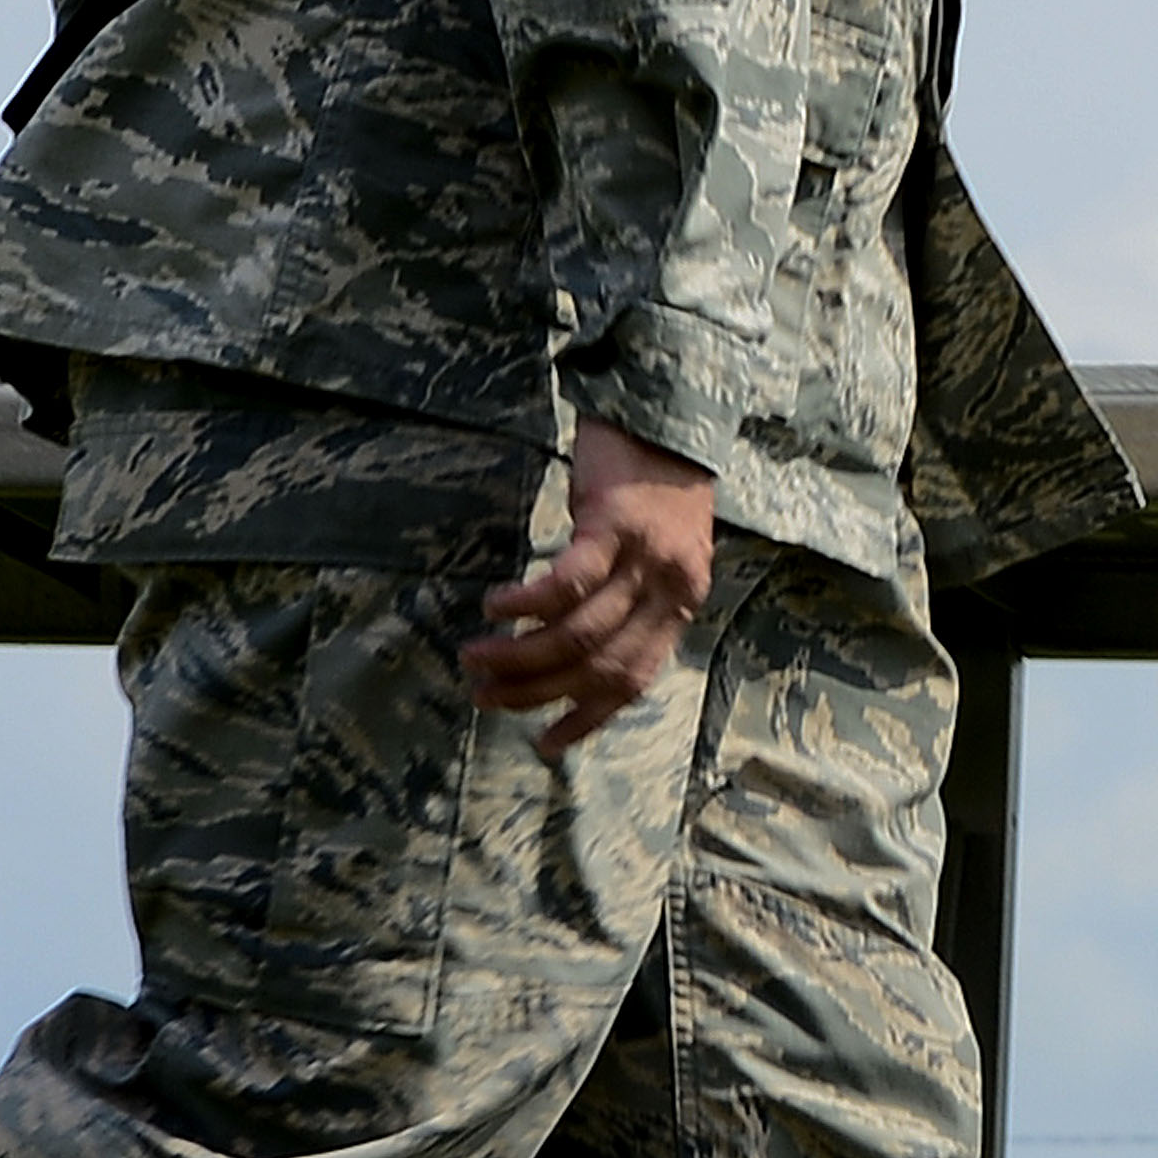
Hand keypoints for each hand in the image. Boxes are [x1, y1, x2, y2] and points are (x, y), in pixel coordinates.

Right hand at [467, 425, 721, 751]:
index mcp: (680, 603)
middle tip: (484, 696)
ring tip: (476, 659)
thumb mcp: (655, 555)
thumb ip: (630, 601)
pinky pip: (568, 583)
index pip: (633, 680)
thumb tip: (575, 653)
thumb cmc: (654, 486)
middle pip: (599, 665)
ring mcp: (645, 558)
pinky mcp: (615, 525)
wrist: (667, 413)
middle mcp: (670, 589)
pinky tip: (495, 607)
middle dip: (536, 691)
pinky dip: (527, 604)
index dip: (587, 717)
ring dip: (520, 655)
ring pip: (579, 632)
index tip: (546, 744)